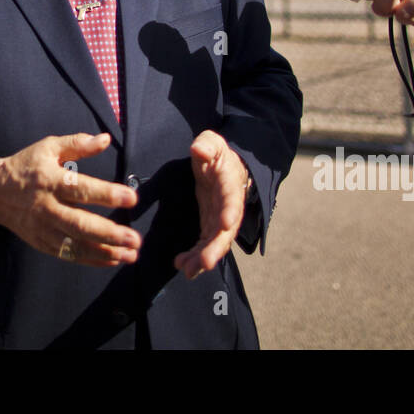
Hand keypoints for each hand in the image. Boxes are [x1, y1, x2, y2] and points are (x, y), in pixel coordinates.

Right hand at [0, 132, 140, 266]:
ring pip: (76, 245)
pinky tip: (112, 260)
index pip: (81, 189)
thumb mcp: (48, 148)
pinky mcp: (41, 242)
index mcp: (50, 181)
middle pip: (80, 224)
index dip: (107, 194)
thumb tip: (105, 139)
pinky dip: (91, 260)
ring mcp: (43, 228)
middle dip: (110, 233)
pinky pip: (68, 255)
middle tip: (135, 239)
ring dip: (105, 252)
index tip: (132, 198)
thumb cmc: (26, 166)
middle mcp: (47, 207)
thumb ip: (77, 144)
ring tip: (130, 255)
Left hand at [175, 131, 247, 279]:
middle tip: (206, 263)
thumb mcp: (212, 143)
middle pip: (226, 231)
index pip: (231, 199)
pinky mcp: (211, 226)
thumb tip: (199, 149)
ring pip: (216, 243)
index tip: (225, 223)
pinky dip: (196, 257)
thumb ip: (207, 145)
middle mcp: (229, 207)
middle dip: (216, 247)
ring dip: (203, 258)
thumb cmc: (216, 153)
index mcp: (229, 185)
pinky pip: (205, 245)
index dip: (229, 211)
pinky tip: (183, 266)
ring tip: (188, 270)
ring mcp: (221, 219)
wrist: (225, 166)